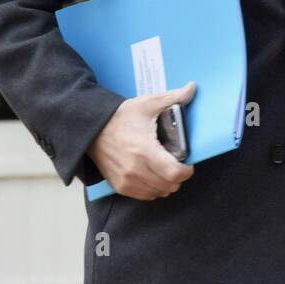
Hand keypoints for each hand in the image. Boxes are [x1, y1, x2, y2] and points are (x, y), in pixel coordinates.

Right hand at [88, 82, 196, 199]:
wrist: (92, 129)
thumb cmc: (120, 117)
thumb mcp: (147, 104)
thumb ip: (172, 98)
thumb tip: (192, 88)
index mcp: (145, 150)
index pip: (174, 173)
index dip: (186, 170)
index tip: (188, 163)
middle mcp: (135, 169)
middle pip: (169, 185)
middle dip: (178, 176)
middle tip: (178, 164)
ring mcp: (127, 180)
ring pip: (159, 192)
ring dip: (167, 184)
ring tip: (166, 169)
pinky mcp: (120, 186)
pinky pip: (146, 196)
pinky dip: (154, 189)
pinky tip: (153, 175)